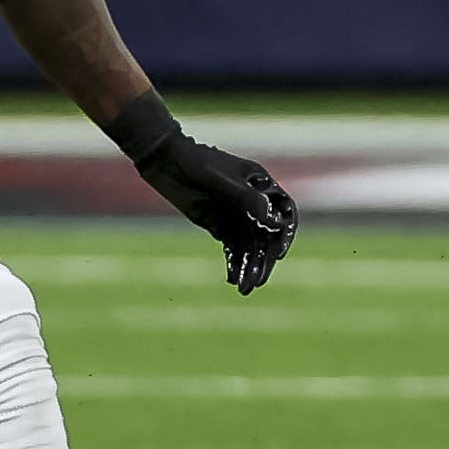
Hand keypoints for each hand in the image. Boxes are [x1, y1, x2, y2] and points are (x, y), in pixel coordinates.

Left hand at [113, 98, 298, 291]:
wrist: (164, 159)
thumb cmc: (195, 161)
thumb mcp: (221, 180)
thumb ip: (247, 199)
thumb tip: (274, 221)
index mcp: (260, 185)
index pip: (283, 212)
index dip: (284, 234)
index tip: (278, 254)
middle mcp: (252, 201)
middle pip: (266, 235)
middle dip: (263, 260)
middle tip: (256, 282)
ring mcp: (234, 213)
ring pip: (249, 245)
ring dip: (249, 266)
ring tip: (243, 289)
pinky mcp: (218, 223)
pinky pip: (232, 247)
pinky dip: (234, 263)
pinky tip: (232, 278)